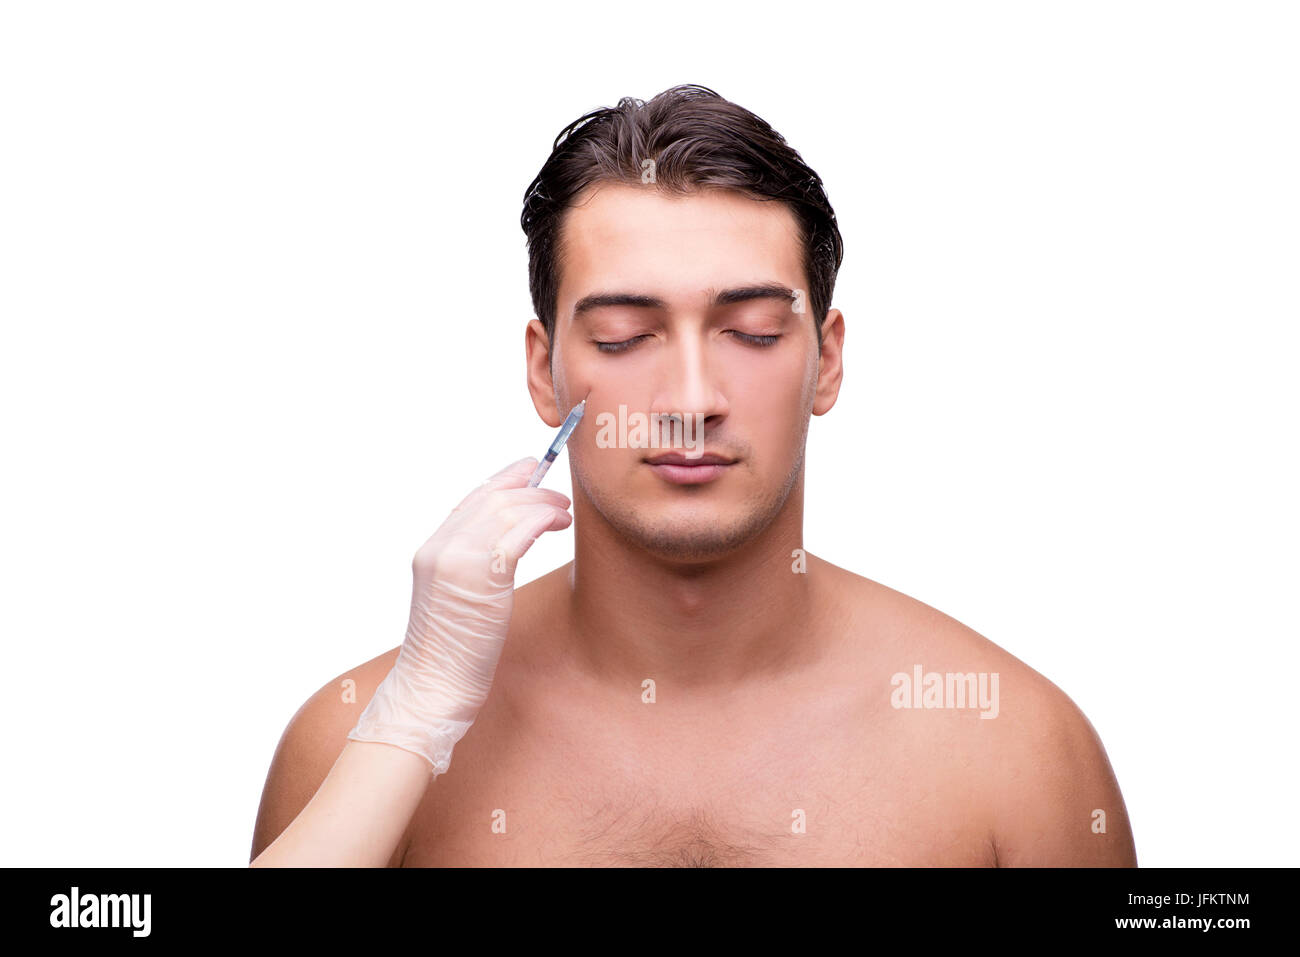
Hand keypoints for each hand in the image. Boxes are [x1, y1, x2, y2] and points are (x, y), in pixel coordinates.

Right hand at [347, 457, 571, 773]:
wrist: (432, 689)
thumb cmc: (450, 654)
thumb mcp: (455, 599)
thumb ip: (471, 566)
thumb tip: (506, 545)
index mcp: (431, 550)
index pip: (470, 499)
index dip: (503, 480)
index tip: (530, 471)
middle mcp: (440, 547)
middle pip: (491, 498)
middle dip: (530, 488)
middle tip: (559, 495)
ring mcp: (457, 559)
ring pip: (506, 509)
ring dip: (541, 503)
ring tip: (564, 513)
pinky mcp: (482, 575)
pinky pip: (517, 532)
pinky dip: (541, 520)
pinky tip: (558, 525)